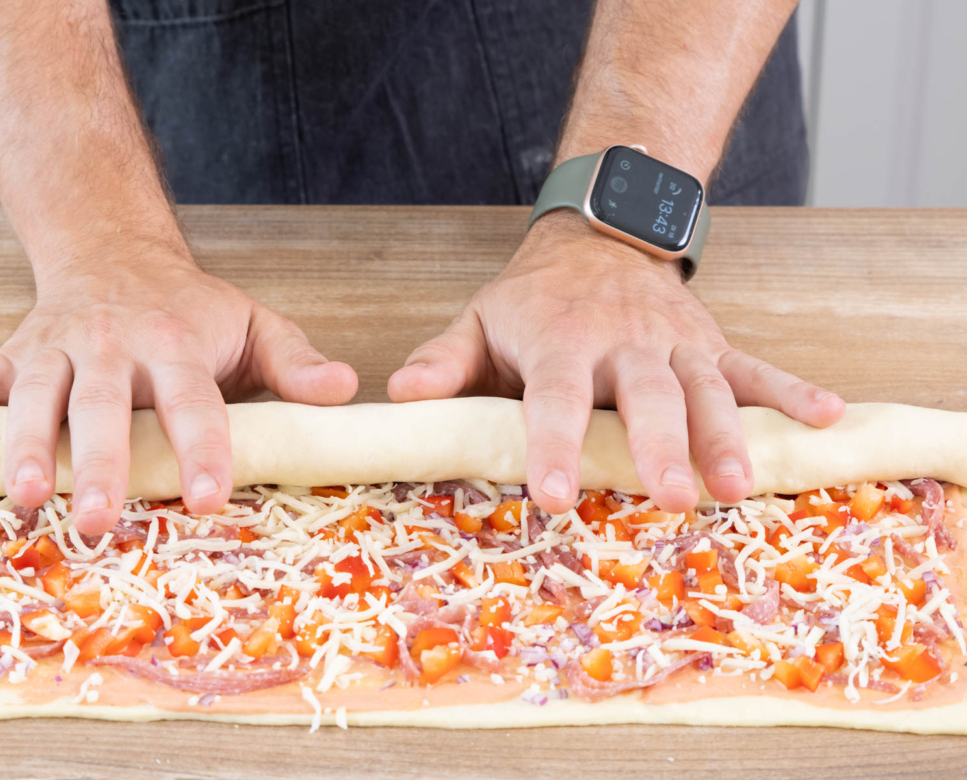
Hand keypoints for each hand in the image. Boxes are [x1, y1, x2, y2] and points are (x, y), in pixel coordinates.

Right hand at [0, 237, 357, 531]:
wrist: (117, 253)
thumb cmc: (194, 309)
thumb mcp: (251, 324)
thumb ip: (294, 360)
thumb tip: (347, 390)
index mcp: (177, 344)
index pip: (195, 400)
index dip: (203, 448)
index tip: (208, 499)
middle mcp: (114, 346)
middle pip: (107, 406)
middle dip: (104, 463)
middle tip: (102, 521)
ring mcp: (58, 348)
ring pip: (37, 395)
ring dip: (25, 443)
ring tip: (24, 495)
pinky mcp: (15, 351)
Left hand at [388, 212, 844, 514]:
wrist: (599, 230)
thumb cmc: (532, 296)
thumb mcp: (481, 318)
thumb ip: (446, 359)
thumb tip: (400, 396)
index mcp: (561, 341)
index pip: (555, 398)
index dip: (552, 444)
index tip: (553, 492)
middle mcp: (623, 341)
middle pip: (646, 395)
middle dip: (660, 445)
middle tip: (674, 496)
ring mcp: (674, 340)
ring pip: (707, 386)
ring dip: (729, 433)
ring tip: (742, 483)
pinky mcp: (710, 340)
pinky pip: (754, 365)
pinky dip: (791, 390)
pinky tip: (828, 417)